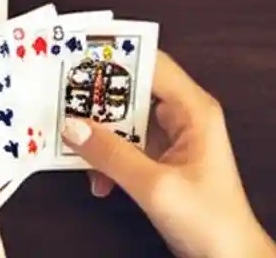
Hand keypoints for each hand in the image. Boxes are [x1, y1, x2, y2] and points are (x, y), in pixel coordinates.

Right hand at [61, 51, 275, 257]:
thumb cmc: (213, 223)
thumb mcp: (156, 187)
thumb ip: (112, 156)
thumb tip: (73, 128)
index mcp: (194, 111)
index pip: (151, 64)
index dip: (116, 55)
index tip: (79, 52)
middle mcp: (182, 118)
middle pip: (130, 89)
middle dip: (96, 97)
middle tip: (62, 96)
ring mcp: (170, 138)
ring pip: (122, 118)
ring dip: (97, 133)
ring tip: (71, 139)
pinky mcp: (158, 159)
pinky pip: (121, 144)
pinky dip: (104, 158)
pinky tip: (96, 178)